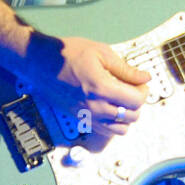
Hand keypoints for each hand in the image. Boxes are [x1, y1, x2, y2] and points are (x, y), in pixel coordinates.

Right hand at [24, 34, 150, 141]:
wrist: (40, 62)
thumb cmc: (67, 54)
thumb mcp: (101, 53)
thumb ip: (125, 69)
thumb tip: (145, 77)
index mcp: (101, 88)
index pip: (136, 101)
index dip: (143, 91)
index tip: (141, 82)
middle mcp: (94, 106)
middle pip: (131, 117)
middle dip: (137, 103)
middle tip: (133, 88)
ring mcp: (86, 116)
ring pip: (120, 129)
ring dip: (127, 116)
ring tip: (122, 99)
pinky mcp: (79, 119)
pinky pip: (105, 131)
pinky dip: (114, 123)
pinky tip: (111, 107)